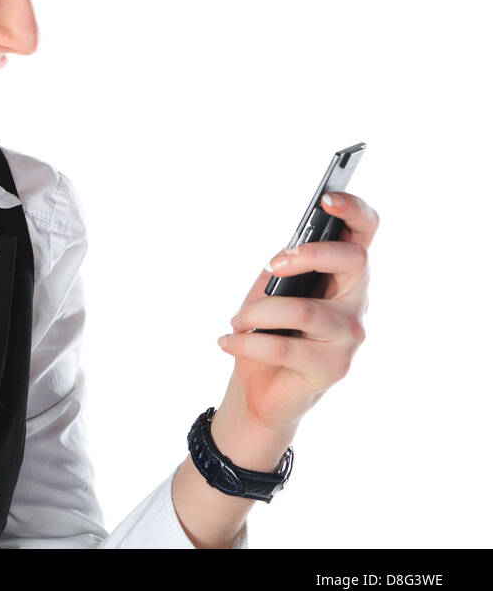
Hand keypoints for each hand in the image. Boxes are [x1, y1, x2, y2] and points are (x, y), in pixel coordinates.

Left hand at [216, 191, 379, 439]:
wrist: (261, 392)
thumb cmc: (267, 331)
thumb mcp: (270, 291)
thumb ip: (283, 270)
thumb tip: (283, 256)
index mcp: (343, 274)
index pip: (365, 232)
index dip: (354, 210)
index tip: (326, 198)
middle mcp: (356, 302)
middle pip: (354, 260)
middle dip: (308, 254)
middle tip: (272, 266)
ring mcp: (350, 337)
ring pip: (306, 310)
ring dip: (257, 313)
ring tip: (236, 321)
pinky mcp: (334, 368)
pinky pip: (284, 348)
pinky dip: (245, 343)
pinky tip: (226, 341)